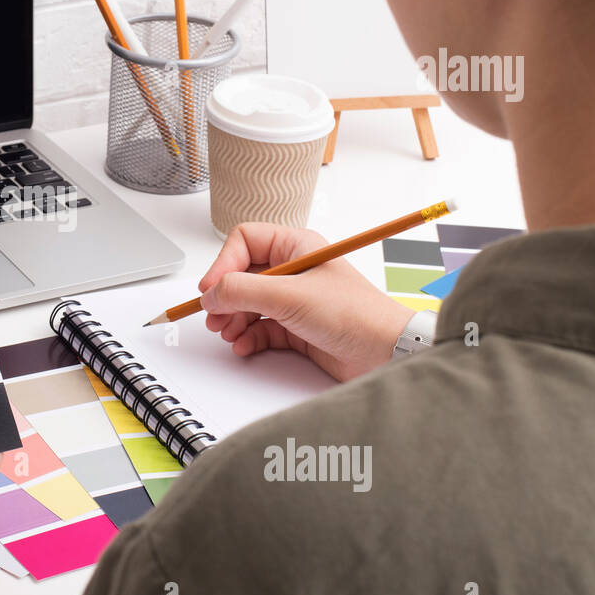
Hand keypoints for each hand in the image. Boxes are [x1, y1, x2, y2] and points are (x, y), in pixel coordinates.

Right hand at [197, 222, 415, 381]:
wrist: (384, 353)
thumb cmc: (353, 314)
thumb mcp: (289, 296)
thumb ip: (243, 291)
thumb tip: (210, 293)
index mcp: (296, 247)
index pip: (245, 242)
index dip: (223, 263)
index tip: (211, 289)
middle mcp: (293, 270)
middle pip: (242, 275)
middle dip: (225, 297)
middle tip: (214, 316)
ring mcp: (294, 300)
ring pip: (248, 304)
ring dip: (233, 319)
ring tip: (228, 333)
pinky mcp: (296, 327)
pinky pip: (260, 328)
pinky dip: (247, 337)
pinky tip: (244, 345)